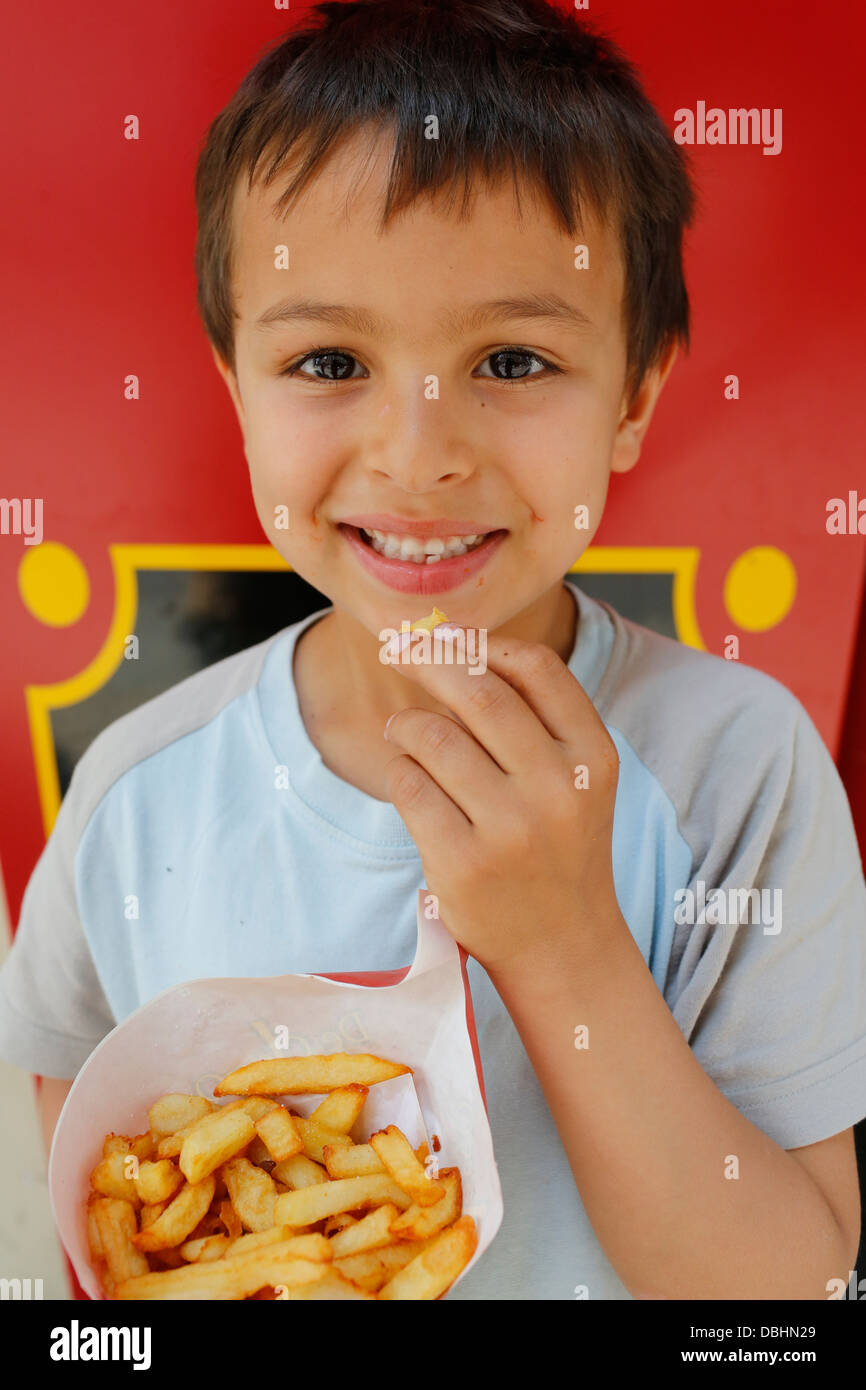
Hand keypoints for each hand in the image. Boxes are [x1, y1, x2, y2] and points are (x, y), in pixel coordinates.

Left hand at [382, 625, 623, 975]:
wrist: (562, 943)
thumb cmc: (558, 843)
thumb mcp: (577, 778)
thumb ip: (537, 718)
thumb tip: (457, 644)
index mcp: (593, 757)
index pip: (536, 669)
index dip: (482, 642)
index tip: (445, 634)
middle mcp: (558, 789)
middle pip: (477, 691)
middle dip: (427, 660)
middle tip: (398, 650)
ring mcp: (510, 829)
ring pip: (432, 735)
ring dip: (406, 724)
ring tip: (403, 731)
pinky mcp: (462, 863)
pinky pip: (408, 785)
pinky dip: (399, 770)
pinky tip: (409, 778)